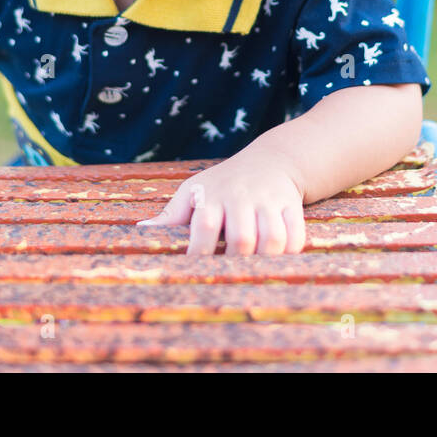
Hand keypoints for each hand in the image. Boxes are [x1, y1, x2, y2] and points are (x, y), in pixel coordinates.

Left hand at [136, 144, 306, 254]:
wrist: (271, 160)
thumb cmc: (224, 182)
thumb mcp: (194, 191)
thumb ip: (171, 215)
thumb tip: (140, 230)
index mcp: (213, 195)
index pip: (204, 225)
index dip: (199, 250)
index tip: (195, 271)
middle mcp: (241, 197)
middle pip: (241, 238)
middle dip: (235, 262)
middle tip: (230, 276)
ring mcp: (269, 201)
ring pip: (272, 238)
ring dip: (265, 260)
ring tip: (255, 270)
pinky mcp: (292, 205)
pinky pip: (296, 233)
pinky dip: (291, 251)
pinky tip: (280, 259)